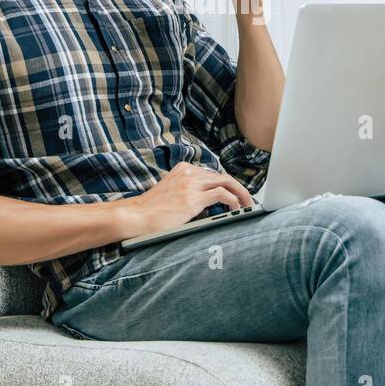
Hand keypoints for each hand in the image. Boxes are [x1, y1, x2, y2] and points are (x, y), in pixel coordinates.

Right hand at [115, 162, 254, 239]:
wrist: (137, 216)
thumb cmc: (151, 210)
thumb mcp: (171, 192)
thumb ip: (188, 190)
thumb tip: (208, 202)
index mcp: (183, 169)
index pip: (213, 173)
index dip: (227, 184)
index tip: (235, 193)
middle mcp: (189, 173)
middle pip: (222, 176)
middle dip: (238, 187)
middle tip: (247, 199)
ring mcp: (191, 184)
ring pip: (226, 182)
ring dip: (240, 194)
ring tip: (246, 205)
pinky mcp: (193, 198)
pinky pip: (222, 194)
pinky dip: (233, 200)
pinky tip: (236, 209)